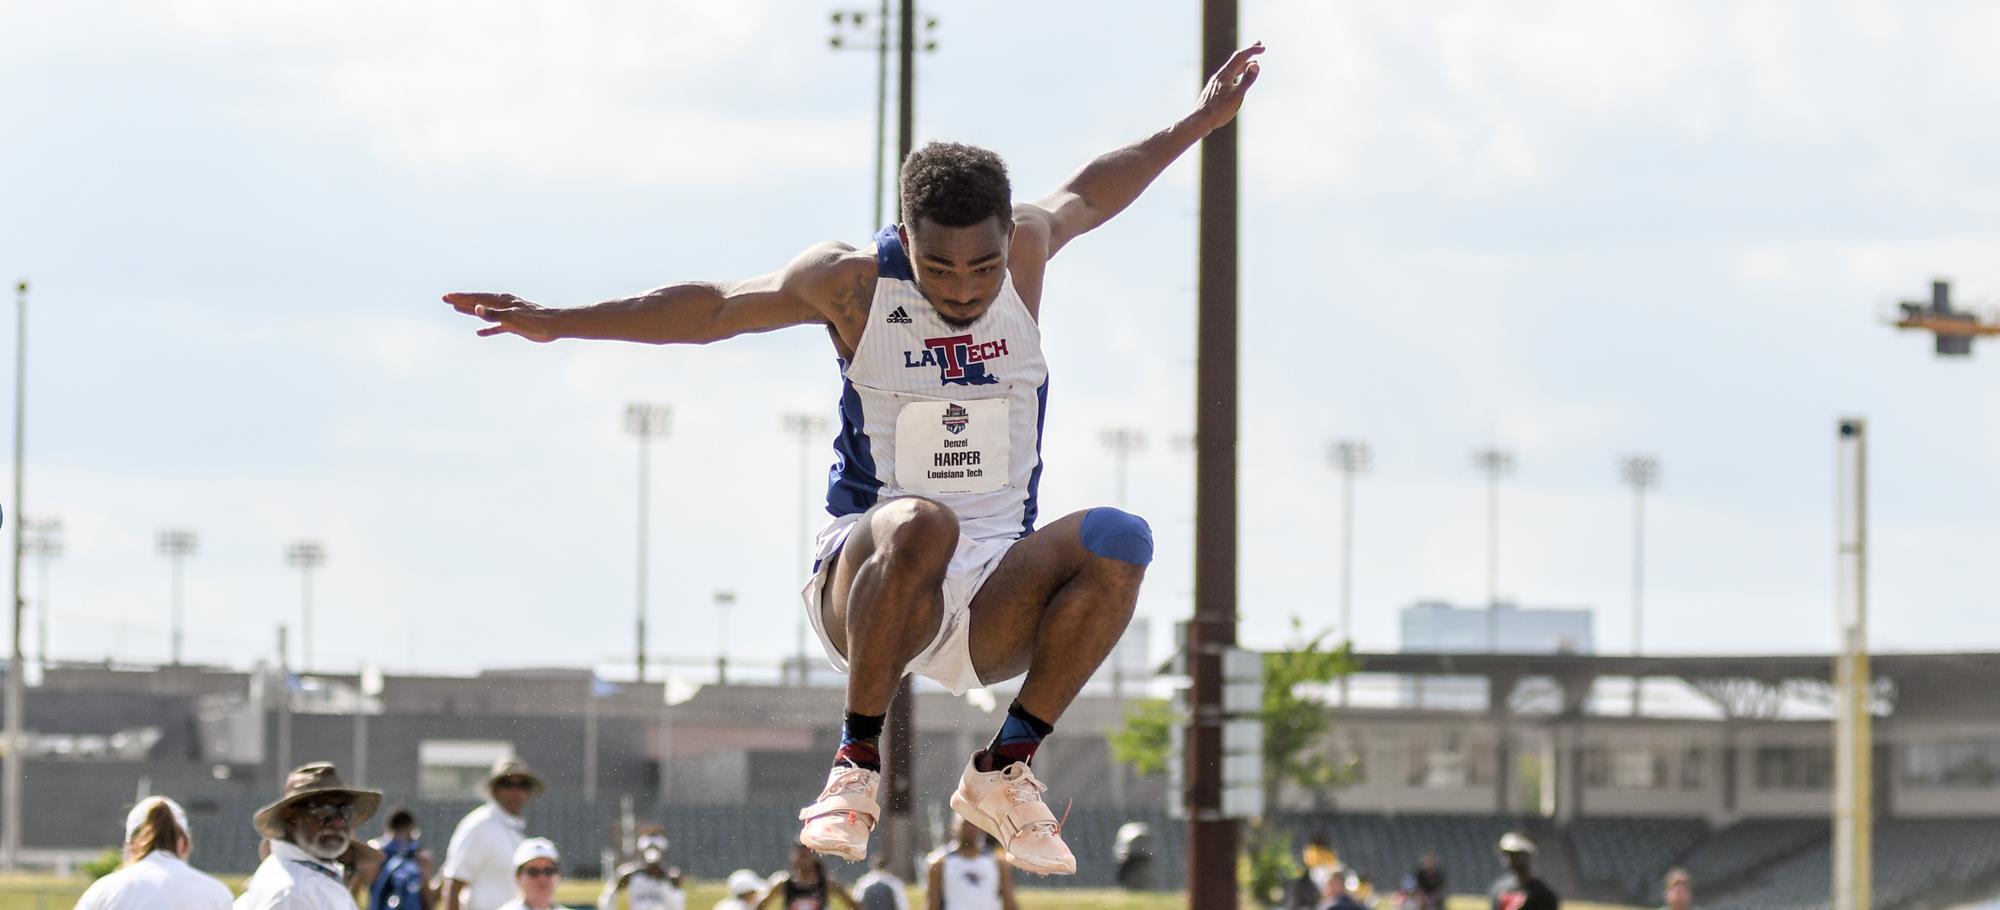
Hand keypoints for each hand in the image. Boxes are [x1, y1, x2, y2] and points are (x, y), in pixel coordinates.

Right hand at [443, 292, 560, 342]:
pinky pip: (496, 326)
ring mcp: (508, 314)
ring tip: (457, 309)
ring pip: (485, 312)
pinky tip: (479, 332)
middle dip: (462, 300)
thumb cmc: (535, 320)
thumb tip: (476, 308)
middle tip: (446, 299)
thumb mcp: (512, 318)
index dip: (461, 298)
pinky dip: (487, 328)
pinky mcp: (514, 325)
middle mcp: (504, 305)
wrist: (555, 325)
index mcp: (502, 301)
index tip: (447, 297)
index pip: (477, 298)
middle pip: (479, 301)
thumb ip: (493, 314)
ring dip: (471, 311)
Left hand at [1192, 41, 1263, 132]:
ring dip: (1243, 63)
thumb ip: (1247, 80)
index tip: (1263, 48)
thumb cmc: (1219, 110)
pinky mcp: (1215, 90)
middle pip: (1236, 59)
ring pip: (1232, 68)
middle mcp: (1220, 75)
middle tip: (1258, 44)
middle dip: (1248, 52)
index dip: (1252, 50)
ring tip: (1252, 62)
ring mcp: (1217, 82)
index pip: (1241, 56)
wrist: (1200, 120)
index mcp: (1226, 74)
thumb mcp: (1237, 96)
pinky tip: (1237, 79)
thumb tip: (1256, 64)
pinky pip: (1228, 76)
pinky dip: (1237, 73)